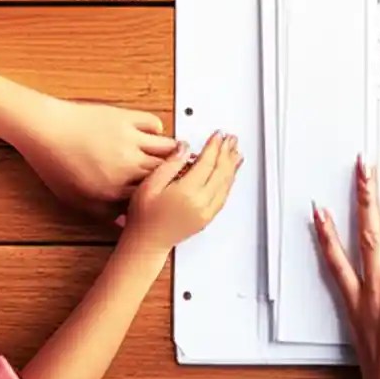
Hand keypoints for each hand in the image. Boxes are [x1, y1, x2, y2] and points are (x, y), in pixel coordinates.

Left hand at [12, 98, 178, 217]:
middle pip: (167, 173)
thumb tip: (121, 224)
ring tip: (178, 157)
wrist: (44, 129)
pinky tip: (153, 136)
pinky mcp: (128, 119)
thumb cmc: (55, 162)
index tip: (169, 198)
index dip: (163, 197)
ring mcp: (131, 140)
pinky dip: (157, 131)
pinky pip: (154, 124)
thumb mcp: (75, 199)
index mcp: (116, 188)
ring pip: (167, 149)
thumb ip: (103, 214)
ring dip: (174, 154)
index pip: (153, 197)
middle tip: (183, 178)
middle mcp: (128, 165)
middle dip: (177, 177)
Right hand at [122, 131, 240, 252]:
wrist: (147, 242)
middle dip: (227, 153)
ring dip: (232, 166)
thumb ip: (170, 164)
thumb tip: (185, 147)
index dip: (214, 146)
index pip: (207, 163)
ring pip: (226, 184)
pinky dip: (229, 181)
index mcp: (187, 192)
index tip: (218, 135)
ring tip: (235, 152)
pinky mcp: (208, 218)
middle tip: (231, 139)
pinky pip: (224, 196)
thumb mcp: (150, 185)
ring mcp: (206, 212)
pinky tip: (230, 174)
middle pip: (220, 172)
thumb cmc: (144, 216)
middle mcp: (201, 203)